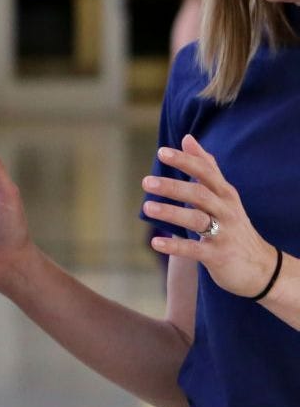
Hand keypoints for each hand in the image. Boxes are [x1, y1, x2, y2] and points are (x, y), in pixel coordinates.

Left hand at [146, 134, 282, 297]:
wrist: (261, 267)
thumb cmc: (234, 224)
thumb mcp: (224, 194)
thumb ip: (206, 167)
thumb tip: (188, 139)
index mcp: (225, 194)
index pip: (206, 172)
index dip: (186, 161)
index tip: (162, 152)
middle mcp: (226, 211)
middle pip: (200, 194)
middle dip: (174, 187)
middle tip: (146, 181)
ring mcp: (223, 233)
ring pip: (197, 220)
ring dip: (172, 213)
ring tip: (147, 207)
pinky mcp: (218, 256)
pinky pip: (195, 250)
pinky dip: (175, 246)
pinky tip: (156, 243)